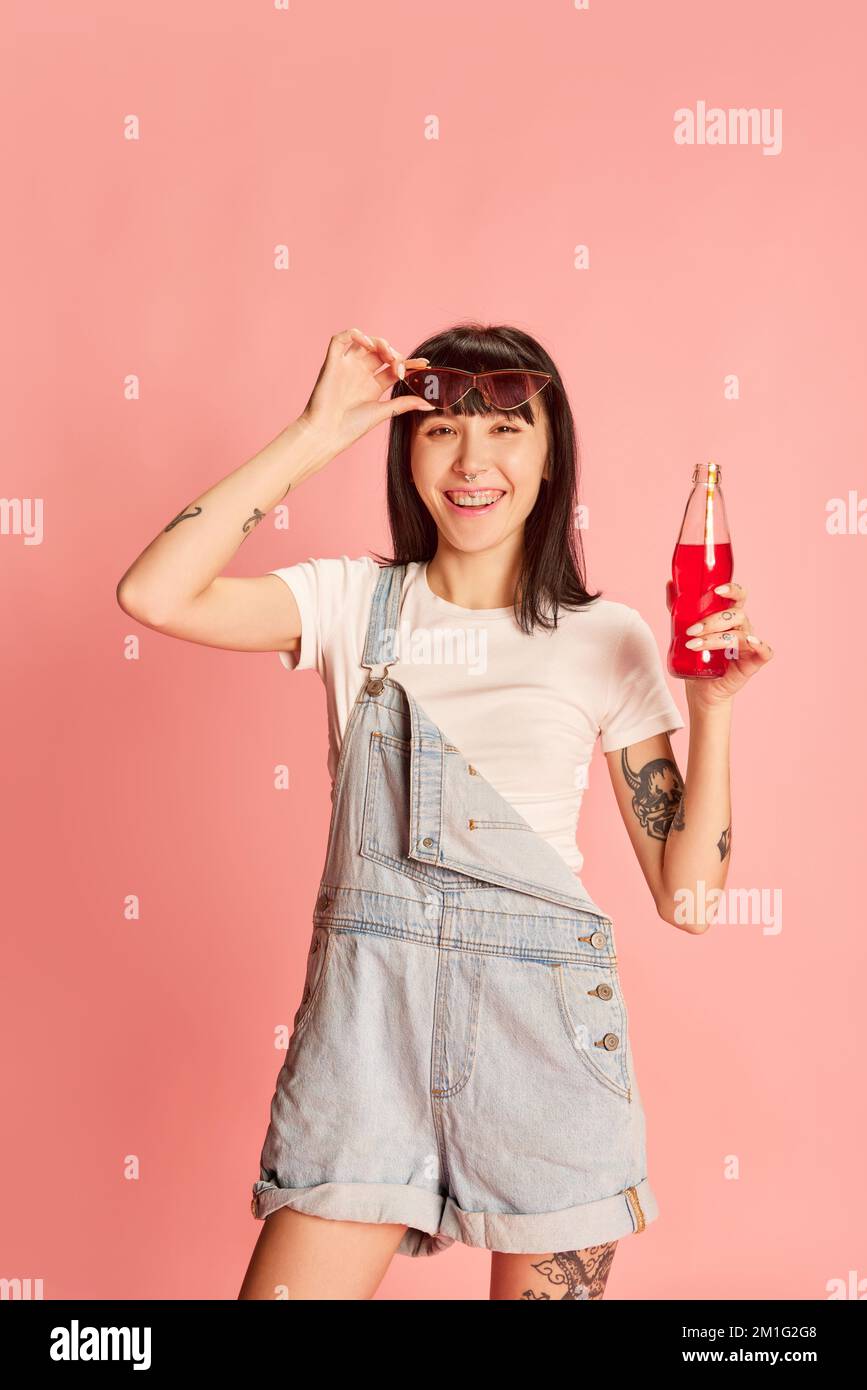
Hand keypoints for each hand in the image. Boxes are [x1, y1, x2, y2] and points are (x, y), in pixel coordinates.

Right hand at [298, 327, 434, 457]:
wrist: (326, 433)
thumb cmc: (351, 428)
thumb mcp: (384, 412)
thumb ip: (405, 404)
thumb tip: (431, 404)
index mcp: (373, 385)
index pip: (394, 366)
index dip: (409, 363)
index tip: (424, 364)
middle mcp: (360, 373)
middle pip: (381, 352)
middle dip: (395, 354)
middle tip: (400, 368)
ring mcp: (346, 367)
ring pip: (365, 342)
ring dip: (379, 343)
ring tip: (388, 356)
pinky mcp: (332, 362)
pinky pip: (341, 339)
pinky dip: (354, 334)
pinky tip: (367, 344)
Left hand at [679, 579, 773, 704]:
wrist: (700, 689)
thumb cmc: (697, 657)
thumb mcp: (684, 630)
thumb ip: (679, 608)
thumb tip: (670, 584)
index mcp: (730, 616)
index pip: (738, 596)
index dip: (731, 590)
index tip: (716, 590)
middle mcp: (742, 627)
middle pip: (736, 615)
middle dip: (711, 622)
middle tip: (691, 631)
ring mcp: (749, 644)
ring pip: (740, 634)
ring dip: (715, 639)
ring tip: (693, 645)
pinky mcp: (753, 662)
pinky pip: (765, 651)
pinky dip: (760, 645)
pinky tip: (749, 642)